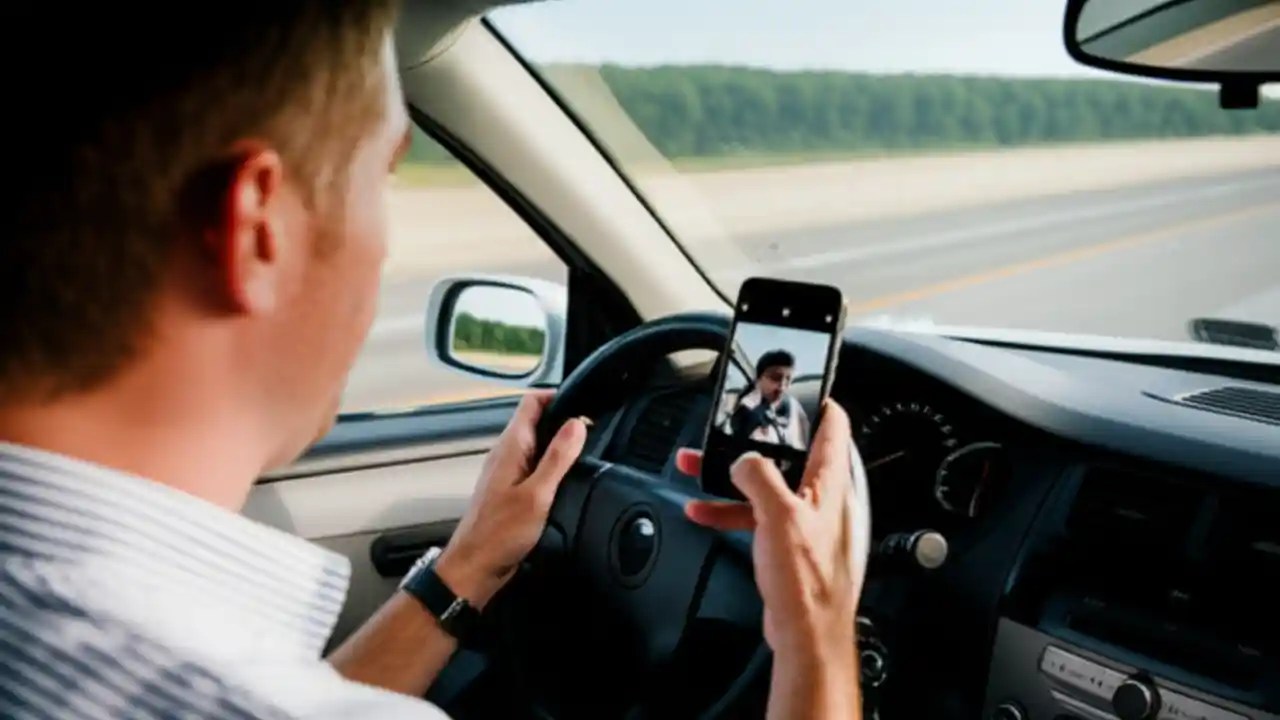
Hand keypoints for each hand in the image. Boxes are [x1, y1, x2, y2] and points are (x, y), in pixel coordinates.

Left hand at [435, 391, 586, 608]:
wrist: (475, 567)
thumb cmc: (499, 535)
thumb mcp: (537, 494)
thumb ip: (558, 458)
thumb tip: (577, 424)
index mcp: (510, 447)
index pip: (532, 402)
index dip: (557, 395)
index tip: (583, 403)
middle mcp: (506, 454)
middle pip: (536, 420)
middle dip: (563, 419)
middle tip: (591, 428)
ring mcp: (508, 471)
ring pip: (536, 443)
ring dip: (559, 442)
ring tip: (584, 450)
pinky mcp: (511, 489)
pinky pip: (534, 465)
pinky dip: (552, 464)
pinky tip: (566, 478)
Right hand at [677, 400, 860, 660]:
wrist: (806, 632)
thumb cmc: (808, 580)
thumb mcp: (778, 514)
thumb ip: (758, 476)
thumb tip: (744, 459)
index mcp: (828, 482)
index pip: (833, 426)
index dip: (818, 400)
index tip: (801, 386)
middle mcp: (820, 498)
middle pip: (789, 453)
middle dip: (756, 440)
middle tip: (731, 428)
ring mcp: (804, 520)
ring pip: (766, 484)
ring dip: (733, 475)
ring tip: (699, 467)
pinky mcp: (788, 543)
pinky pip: (756, 515)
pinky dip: (730, 509)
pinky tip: (704, 511)